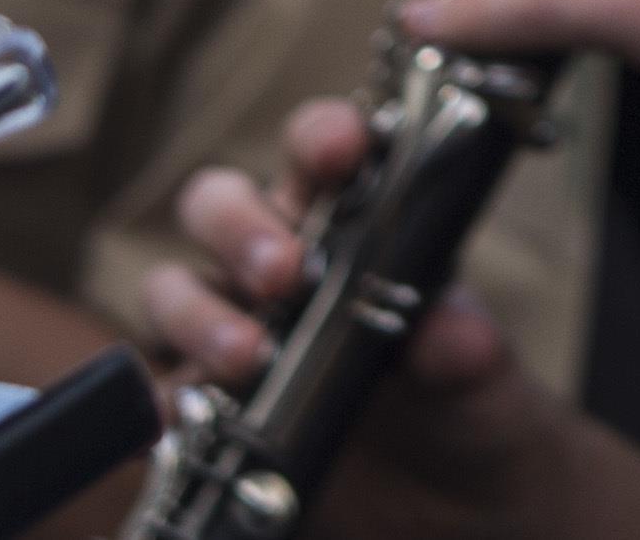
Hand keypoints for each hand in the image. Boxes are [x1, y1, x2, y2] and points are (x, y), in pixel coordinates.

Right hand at [134, 99, 553, 538]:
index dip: (321, 137)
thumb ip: (464, 350)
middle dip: (240, 224)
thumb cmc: (469, 417)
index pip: (320, 156)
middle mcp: (284, 271)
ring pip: (174, 289)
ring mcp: (237, 337)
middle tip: (284, 272)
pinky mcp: (205, 413)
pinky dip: (157, 398)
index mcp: (354, 230)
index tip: (339, 151)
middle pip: (219, 205)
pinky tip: (182, 414)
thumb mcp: (482, 380)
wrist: (451, 513)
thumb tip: (448, 330)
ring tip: (249, 354)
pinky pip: (156, 393)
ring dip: (198, 313)